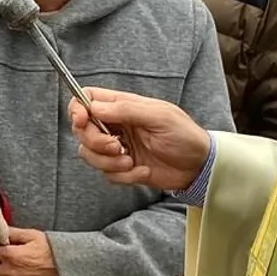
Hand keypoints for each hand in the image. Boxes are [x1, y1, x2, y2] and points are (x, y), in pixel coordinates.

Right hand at [70, 87, 209, 189]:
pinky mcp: (122, 168)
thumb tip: (94, 106)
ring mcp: (117, 148)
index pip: (87, 99)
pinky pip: (106, 174)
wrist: (199, 167)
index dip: (77, 109)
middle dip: (94, 142)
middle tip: (117, 147)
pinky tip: (143, 171)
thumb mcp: (159, 116)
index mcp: (123, 106)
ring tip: (131, 161)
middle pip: (81, 130)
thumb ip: (126, 109)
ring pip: (89, 155)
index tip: (82, 121)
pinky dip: (124, 176)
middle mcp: (116, 125)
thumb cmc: (184, 135)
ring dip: (108, 162)